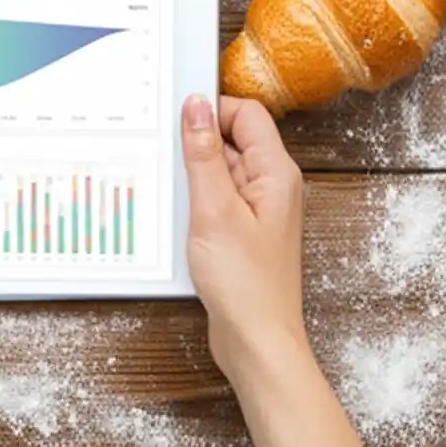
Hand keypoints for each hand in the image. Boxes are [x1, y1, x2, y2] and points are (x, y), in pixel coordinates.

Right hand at [181, 95, 306, 380]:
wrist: (255, 340)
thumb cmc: (246, 283)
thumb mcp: (214, 209)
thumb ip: (204, 154)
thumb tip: (196, 107)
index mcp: (276, 173)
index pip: (247, 114)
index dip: (212, 111)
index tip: (178, 121)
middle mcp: (271, 187)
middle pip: (232, 141)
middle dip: (196, 146)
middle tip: (169, 161)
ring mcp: (257, 210)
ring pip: (219, 172)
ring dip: (193, 178)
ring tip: (176, 199)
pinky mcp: (241, 231)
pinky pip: (215, 199)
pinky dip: (194, 202)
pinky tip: (179, 218)